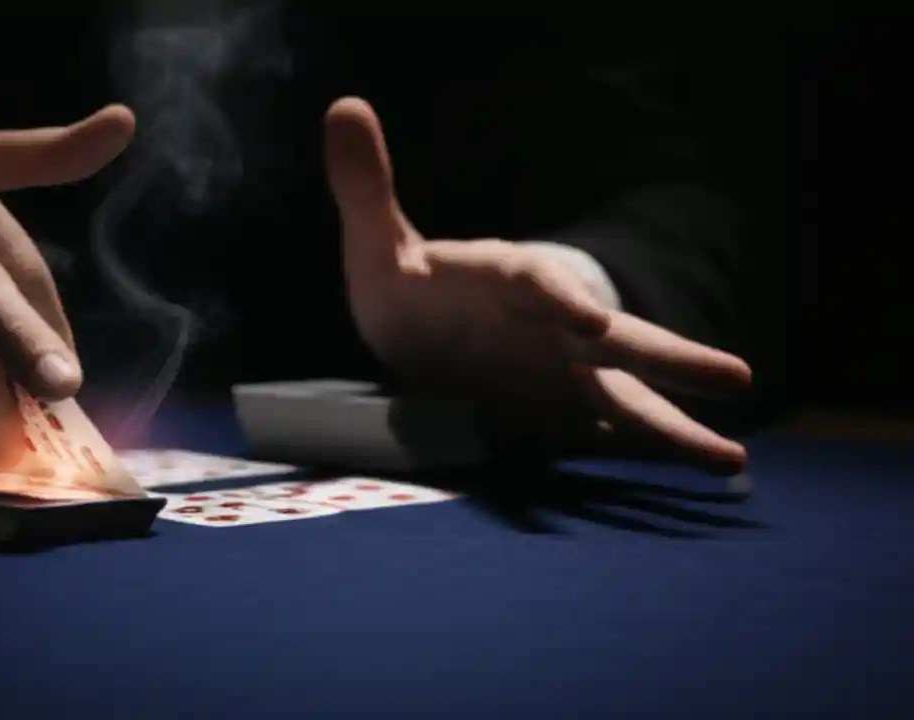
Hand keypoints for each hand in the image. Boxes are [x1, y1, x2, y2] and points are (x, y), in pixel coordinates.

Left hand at [323, 97, 750, 473]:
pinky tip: (695, 474)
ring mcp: (557, 374)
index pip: (534, 282)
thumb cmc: (403, 280)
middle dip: (669, 359)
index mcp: (503, 277)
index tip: (588, 321)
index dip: (560, 298)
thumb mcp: (376, 238)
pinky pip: (601, 437)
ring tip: (731, 460)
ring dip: (672, 428)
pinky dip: (639, 456)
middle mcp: (546, 327)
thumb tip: (344, 108)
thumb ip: (364, 187)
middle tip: (735, 377)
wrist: (418, 327)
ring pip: (623, 399)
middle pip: (614, 341)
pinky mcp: (554, 413)